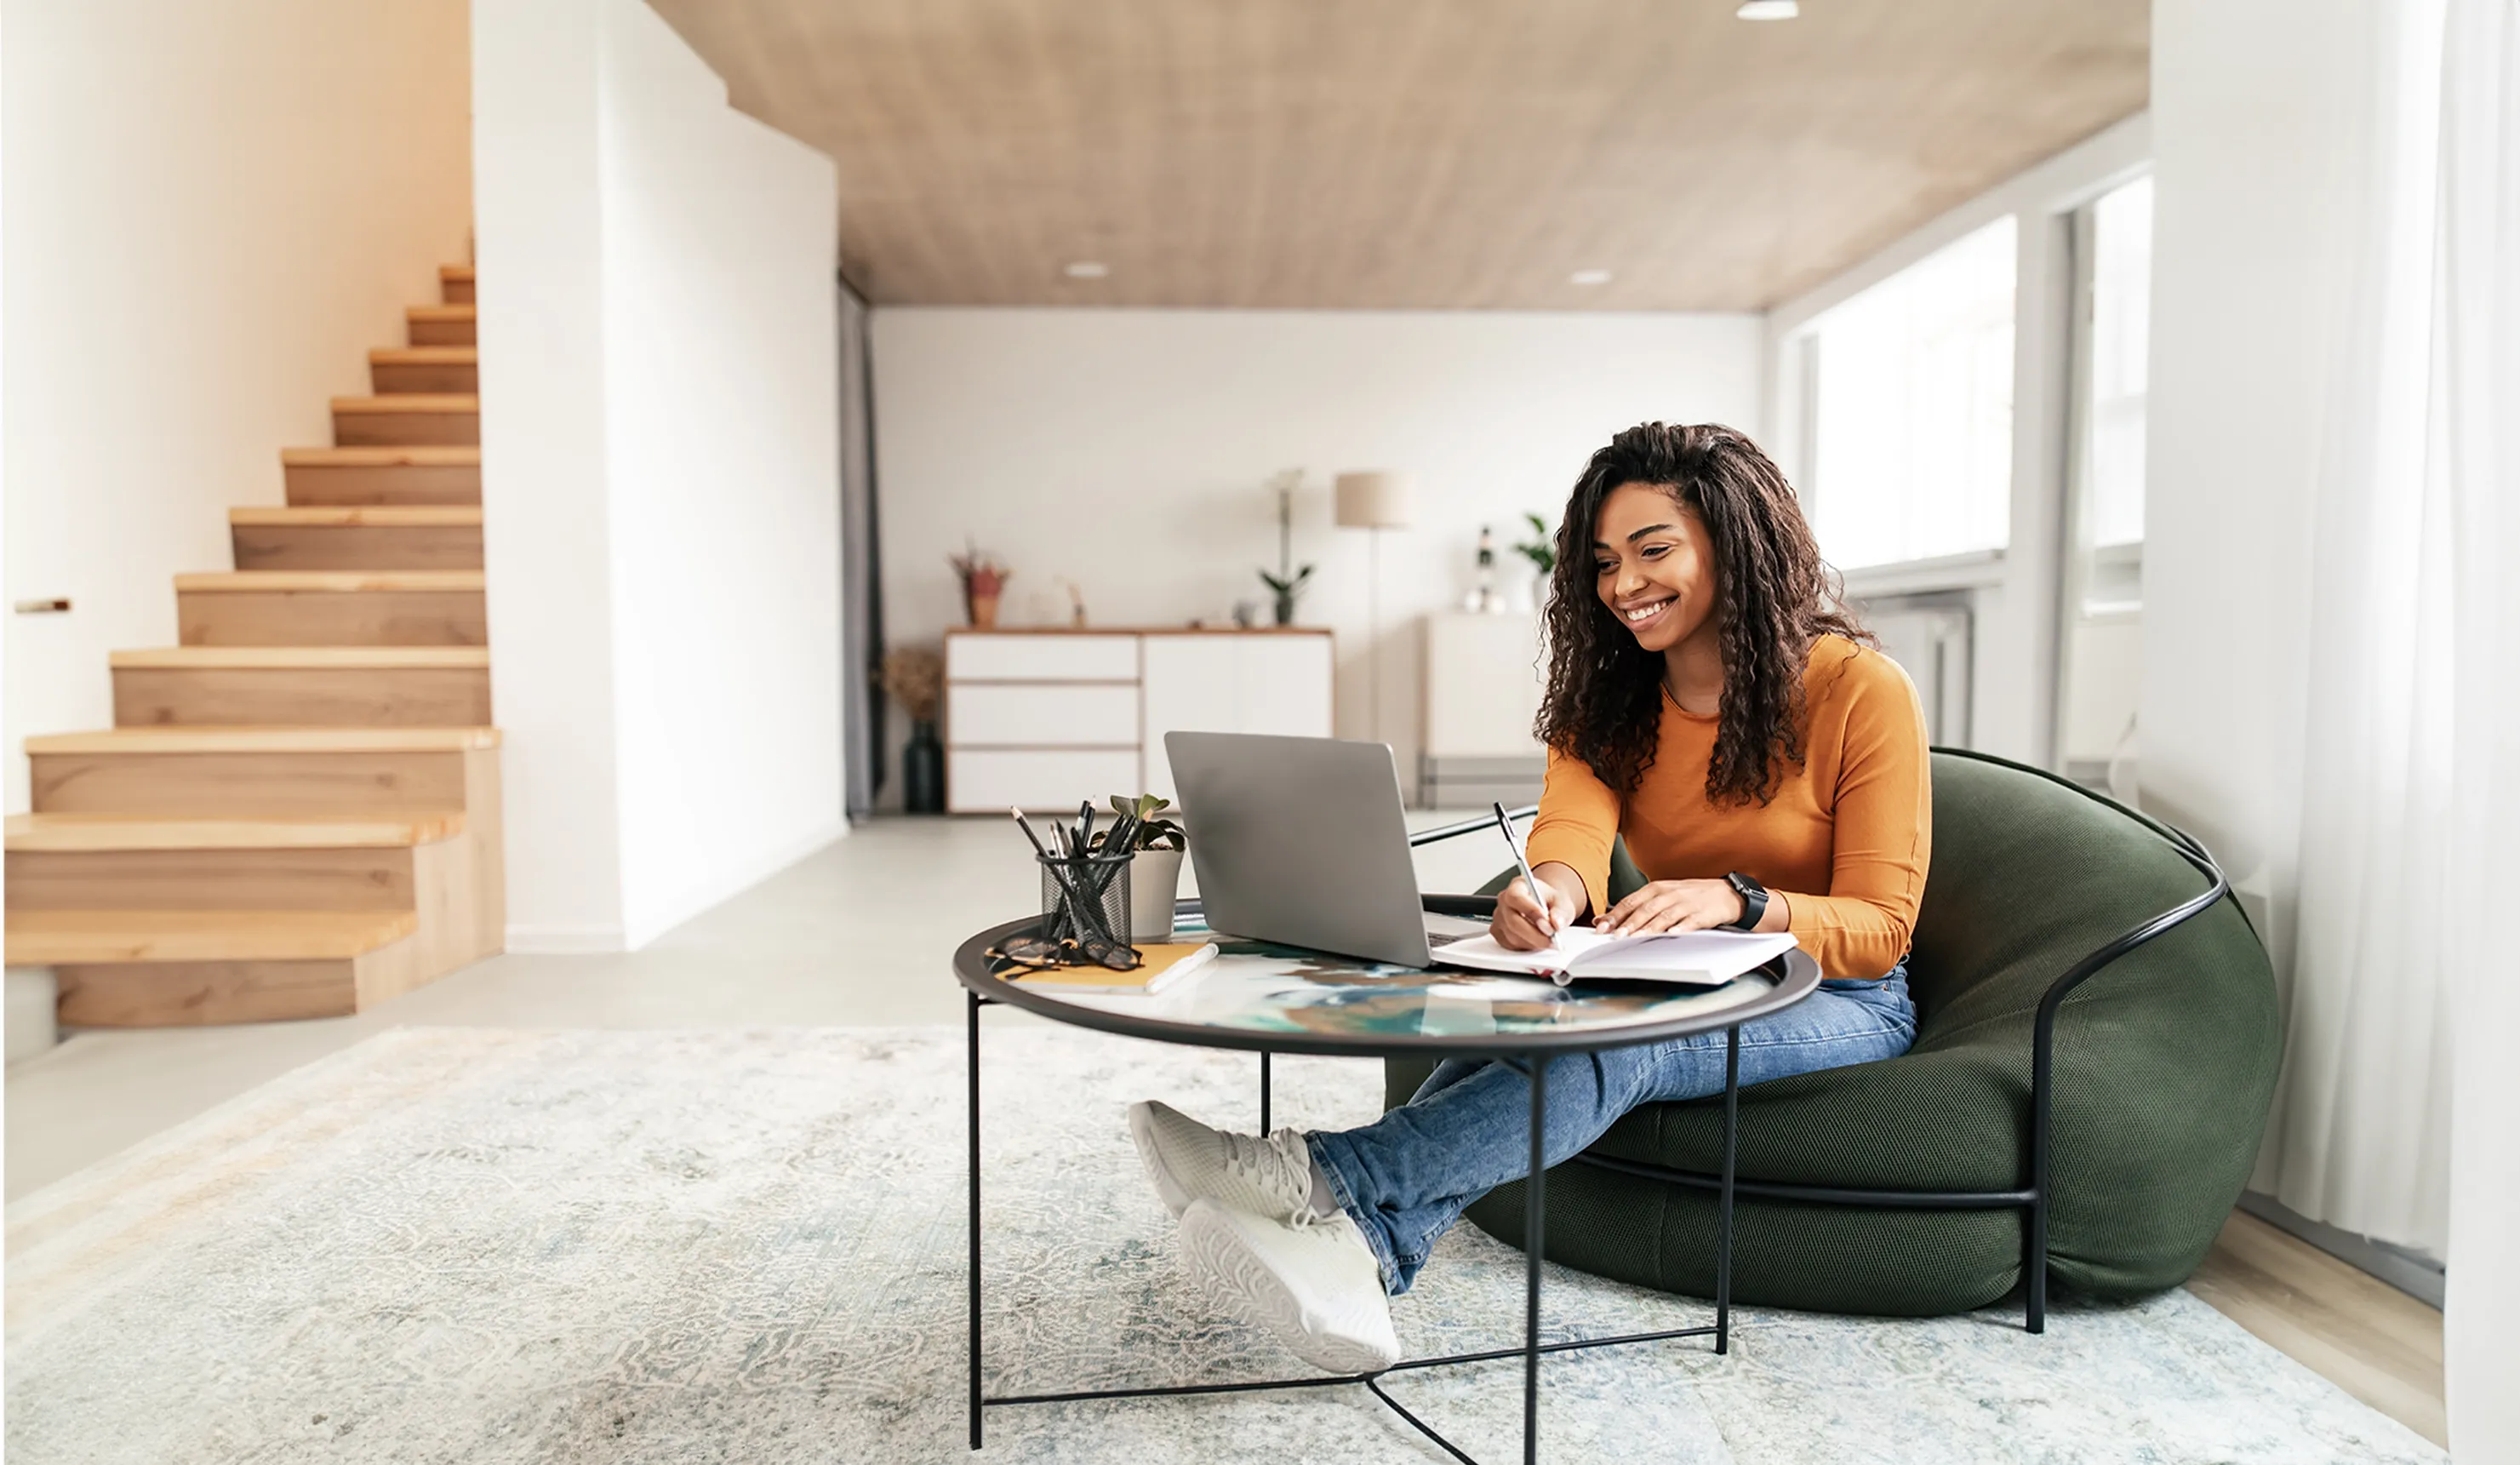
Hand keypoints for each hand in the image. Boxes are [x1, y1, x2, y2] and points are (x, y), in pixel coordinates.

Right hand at [1491, 869, 1580, 950]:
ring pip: (1512, 936)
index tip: (1547, 920)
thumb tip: (1556, 923)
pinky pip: (1510, 945)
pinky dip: (1526, 946)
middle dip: (1535, 934)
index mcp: (1517, 886)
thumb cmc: (1550, 901)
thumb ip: (1560, 911)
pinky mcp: (1499, 933)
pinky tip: (1537, 941)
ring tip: (1548, 940)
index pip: (1517, 898)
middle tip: (1552, 938)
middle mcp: (1504, 901)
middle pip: (1513, 921)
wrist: (1546, 905)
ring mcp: (1499, 918)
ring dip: (1533, 942)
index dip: (1531, 910)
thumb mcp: (1561, 901)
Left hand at [1599, 878, 1745, 936]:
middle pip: (1645, 909)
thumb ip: (1634, 907)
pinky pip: (1689, 922)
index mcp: (1656, 889)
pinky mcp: (1702, 914)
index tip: (1601, 927)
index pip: (1630, 901)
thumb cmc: (1689, 896)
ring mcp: (1685, 904)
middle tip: (1615, 936)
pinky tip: (1671, 935)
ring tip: (1636, 938)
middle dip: (1628, 924)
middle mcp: (1669, 894)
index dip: (1615, 915)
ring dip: (1649, 928)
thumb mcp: (1661, 897)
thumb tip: (1603, 919)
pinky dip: (1679, 929)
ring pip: (1664, 916)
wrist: (1725, 893)